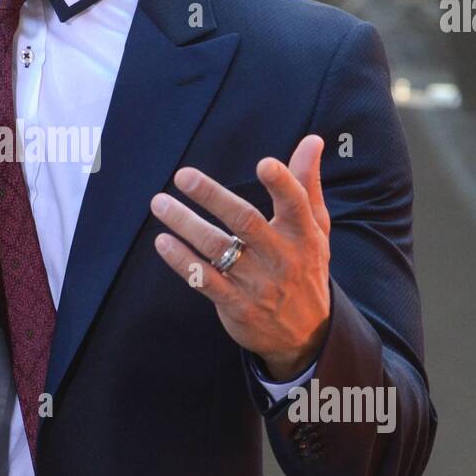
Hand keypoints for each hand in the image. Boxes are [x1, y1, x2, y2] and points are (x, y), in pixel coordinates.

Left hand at [150, 135, 331, 377]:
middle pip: (245, 222)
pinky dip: (182, 261)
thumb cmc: (306, 268)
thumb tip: (312, 140)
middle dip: (213, 196)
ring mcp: (256, 282)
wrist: (307, 334)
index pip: (295, 205)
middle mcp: (280, 256)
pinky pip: (204, 280)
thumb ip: (307, 184)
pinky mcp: (235, 304)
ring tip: (159, 203)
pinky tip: (163, 242)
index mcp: (302, 234)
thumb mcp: (316, 228)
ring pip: (217, 248)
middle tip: (183, 175)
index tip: (264, 163)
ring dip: (185, 224)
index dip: (282, 184)